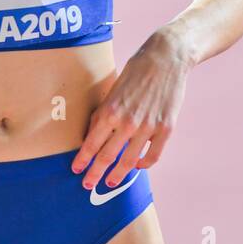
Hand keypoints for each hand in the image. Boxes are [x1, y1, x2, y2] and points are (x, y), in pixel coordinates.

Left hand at [70, 29, 191, 189]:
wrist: (166, 58)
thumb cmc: (136, 71)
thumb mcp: (112, 90)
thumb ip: (103, 113)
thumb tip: (94, 134)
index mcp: (110, 111)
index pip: (91, 144)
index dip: (82, 160)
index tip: (76, 169)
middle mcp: (127, 122)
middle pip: (107, 158)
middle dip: (95, 174)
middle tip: (88, 184)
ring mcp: (148, 128)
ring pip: (129, 162)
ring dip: (117, 175)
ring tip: (110, 182)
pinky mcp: (165, 129)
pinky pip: (152, 156)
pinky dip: (144, 165)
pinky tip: (138, 165)